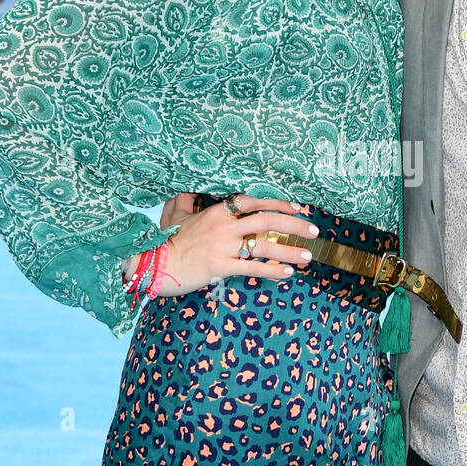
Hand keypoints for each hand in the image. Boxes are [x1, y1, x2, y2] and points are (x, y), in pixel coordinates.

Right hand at [152, 194, 318, 296]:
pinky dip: (272, 270)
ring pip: (264, 246)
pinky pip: (252, 268)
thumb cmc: (165, 240)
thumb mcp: (174, 214)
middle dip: (294, 225)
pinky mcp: (219, 266)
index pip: (254, 201)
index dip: (279, 204)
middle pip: (267, 221)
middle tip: (313, 231)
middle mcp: (223, 226)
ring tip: (307, 256)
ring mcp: (222, 246)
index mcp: (217, 211)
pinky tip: (288, 273)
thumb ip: (186, 201)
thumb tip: (189, 192)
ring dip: (289, 250)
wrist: (153, 263)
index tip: (298, 209)